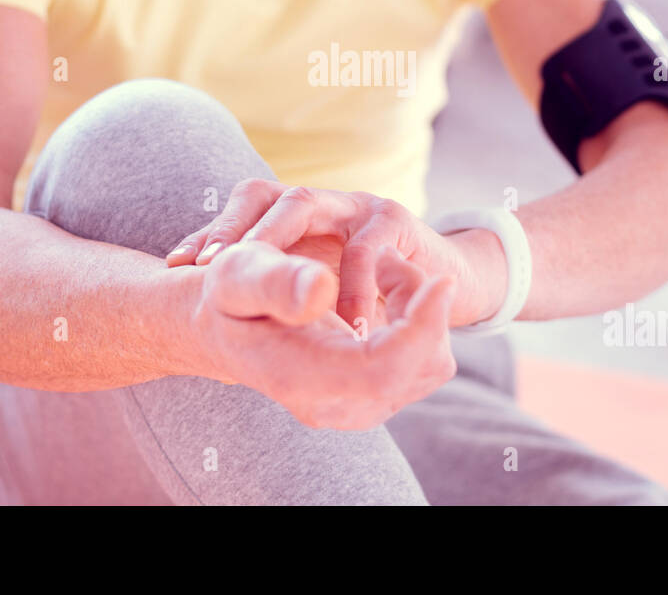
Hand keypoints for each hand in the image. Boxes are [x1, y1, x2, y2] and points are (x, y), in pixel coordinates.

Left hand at [166, 180, 490, 330]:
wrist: (438, 289)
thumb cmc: (365, 290)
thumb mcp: (313, 292)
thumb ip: (271, 295)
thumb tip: (202, 304)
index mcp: (293, 215)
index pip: (242, 207)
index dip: (209, 231)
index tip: (177, 267)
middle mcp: (319, 202)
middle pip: (264, 194)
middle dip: (232, 229)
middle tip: (212, 268)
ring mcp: (355, 205)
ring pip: (302, 202)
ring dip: (276, 247)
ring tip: (255, 287)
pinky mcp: (396, 222)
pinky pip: (365, 248)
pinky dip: (349, 288)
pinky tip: (338, 325)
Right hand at [190, 240, 456, 429]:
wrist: (224, 330)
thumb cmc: (228, 296)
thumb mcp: (236, 276)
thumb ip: (274, 282)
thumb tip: (322, 290)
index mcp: (300, 376)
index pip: (385, 369)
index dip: (424, 327)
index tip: (443, 279)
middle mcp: (332, 406)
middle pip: (421, 366)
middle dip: (423, 305)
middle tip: (391, 259)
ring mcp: (355, 409)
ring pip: (431, 364)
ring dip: (422, 312)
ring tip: (382, 270)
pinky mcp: (371, 398)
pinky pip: (424, 364)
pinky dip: (419, 324)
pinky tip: (383, 292)